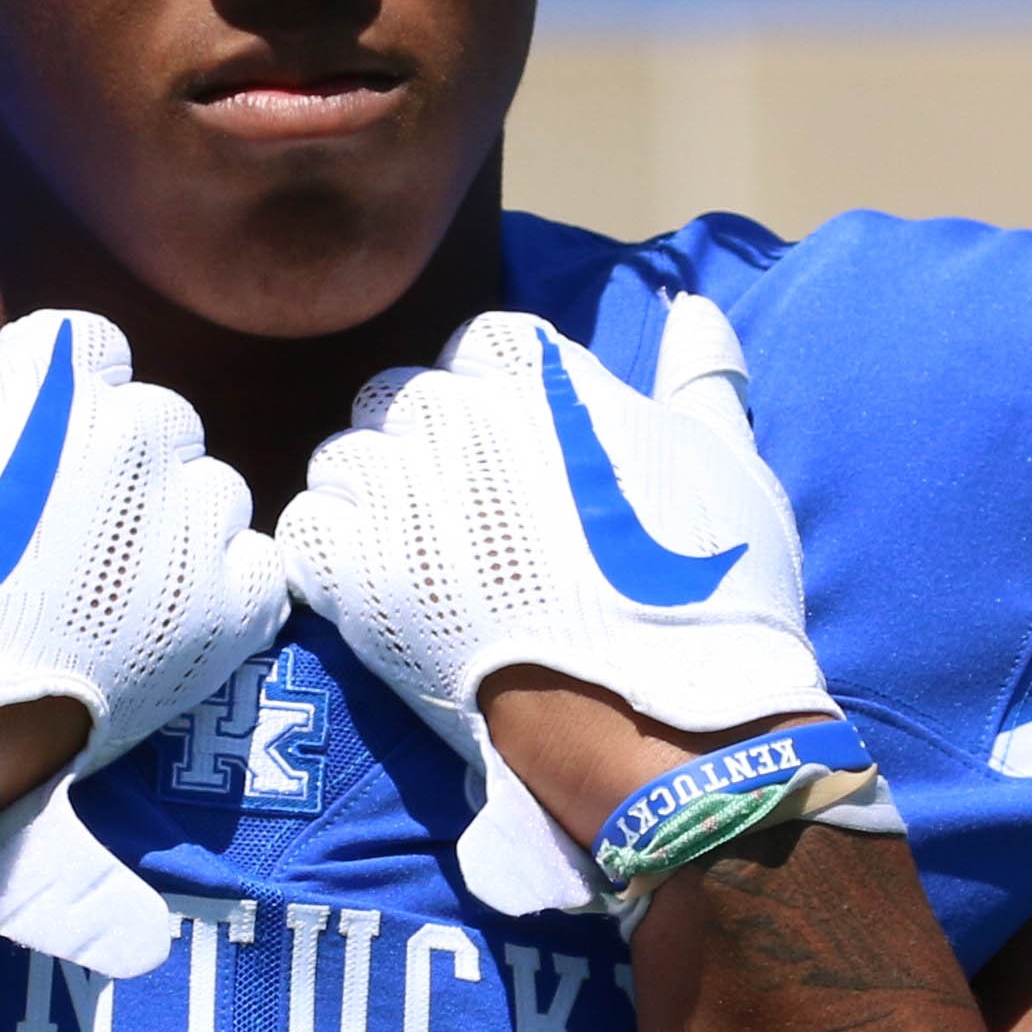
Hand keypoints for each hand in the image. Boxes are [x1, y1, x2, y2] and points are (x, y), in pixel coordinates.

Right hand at [0, 216, 288, 972]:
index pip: (82, 353)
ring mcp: (185, 522)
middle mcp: (134, 430)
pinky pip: (255, 576)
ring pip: (207, 496)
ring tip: (88, 599)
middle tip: (35, 550)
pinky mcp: (224, 611)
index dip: (39, 416)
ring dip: (165, 536)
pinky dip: (214, 603)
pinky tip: (144, 632)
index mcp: (48, 371)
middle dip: (107, 474)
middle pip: (150, 424)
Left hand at [279, 296, 834, 918]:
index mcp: (538, 374)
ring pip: (347, 461)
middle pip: (406, 399)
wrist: (656, 720)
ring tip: (424, 563)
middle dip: (432, 452)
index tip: (526, 461)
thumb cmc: (704, 594)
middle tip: (475, 525)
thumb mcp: (725, 467)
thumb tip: (690, 311)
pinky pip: (306, 532)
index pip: (482, 346)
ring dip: (376, 503)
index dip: (500, 402)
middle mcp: (457, 415)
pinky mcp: (355, 574)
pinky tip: (378, 595)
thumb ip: (695, 381)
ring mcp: (399, 493)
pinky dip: (331, 559)